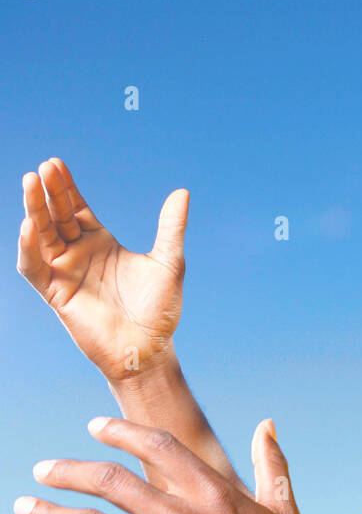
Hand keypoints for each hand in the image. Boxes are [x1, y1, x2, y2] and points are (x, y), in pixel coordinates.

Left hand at [13, 417, 325, 513]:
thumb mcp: (284, 512)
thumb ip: (273, 465)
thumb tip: (266, 424)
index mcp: (213, 495)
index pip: (156, 447)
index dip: (120, 432)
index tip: (94, 428)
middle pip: (109, 481)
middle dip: (69, 472)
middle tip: (43, 470)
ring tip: (25, 510)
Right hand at [17, 159, 187, 384]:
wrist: (150, 349)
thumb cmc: (160, 310)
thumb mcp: (169, 261)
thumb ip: (171, 227)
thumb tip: (183, 192)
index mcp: (101, 244)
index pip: (75, 208)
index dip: (66, 187)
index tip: (57, 164)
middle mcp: (79, 255)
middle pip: (57, 216)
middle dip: (49, 191)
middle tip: (44, 166)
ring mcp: (66, 273)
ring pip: (41, 236)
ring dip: (34, 211)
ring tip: (30, 183)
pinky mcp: (57, 294)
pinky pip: (34, 268)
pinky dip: (28, 248)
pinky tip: (30, 225)